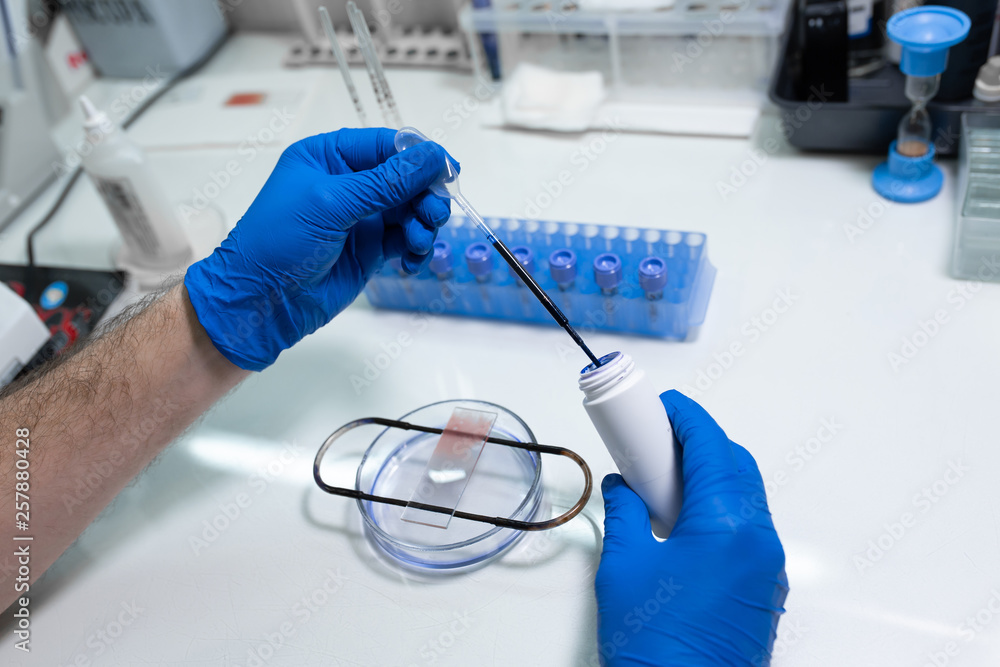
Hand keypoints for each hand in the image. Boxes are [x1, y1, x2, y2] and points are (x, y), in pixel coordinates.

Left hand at [184, 127, 452, 370]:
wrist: (260, 302)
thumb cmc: (279, 242)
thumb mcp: (332, 203)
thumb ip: (387, 182)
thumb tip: (434, 157)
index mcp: (329, 156)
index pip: (386, 145)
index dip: (420, 157)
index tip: (448, 171)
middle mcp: (347, 182)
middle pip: (406, 178)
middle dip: (425, 195)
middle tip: (434, 216)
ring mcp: (361, 217)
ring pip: (411, 209)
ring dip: (423, 224)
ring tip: (418, 243)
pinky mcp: (370, 248)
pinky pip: (406, 239)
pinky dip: (416, 248)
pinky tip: (411, 260)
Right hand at [595, 390, 787, 665]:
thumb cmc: (657, 649)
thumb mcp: (624, 568)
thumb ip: (625, 514)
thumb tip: (624, 489)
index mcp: (727, 527)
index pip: (711, 446)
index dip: (685, 417)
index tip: (663, 405)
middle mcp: (758, 542)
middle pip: (735, 465)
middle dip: (698, 443)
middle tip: (656, 440)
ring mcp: (767, 568)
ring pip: (744, 496)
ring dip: (709, 475)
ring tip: (663, 479)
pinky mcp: (764, 589)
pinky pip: (747, 527)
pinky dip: (719, 508)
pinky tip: (682, 518)